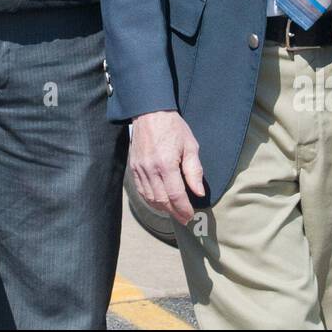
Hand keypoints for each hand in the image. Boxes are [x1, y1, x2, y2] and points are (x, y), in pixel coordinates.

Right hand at [129, 109, 205, 224]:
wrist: (149, 112)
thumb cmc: (173, 127)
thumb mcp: (190, 145)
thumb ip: (194, 171)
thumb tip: (198, 192)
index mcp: (166, 164)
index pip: (176, 195)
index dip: (183, 208)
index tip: (190, 216)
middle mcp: (151, 169)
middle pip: (162, 200)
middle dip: (174, 212)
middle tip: (184, 219)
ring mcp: (140, 169)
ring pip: (150, 198)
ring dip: (163, 208)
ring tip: (174, 212)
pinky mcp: (133, 167)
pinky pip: (141, 190)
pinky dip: (150, 200)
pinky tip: (159, 202)